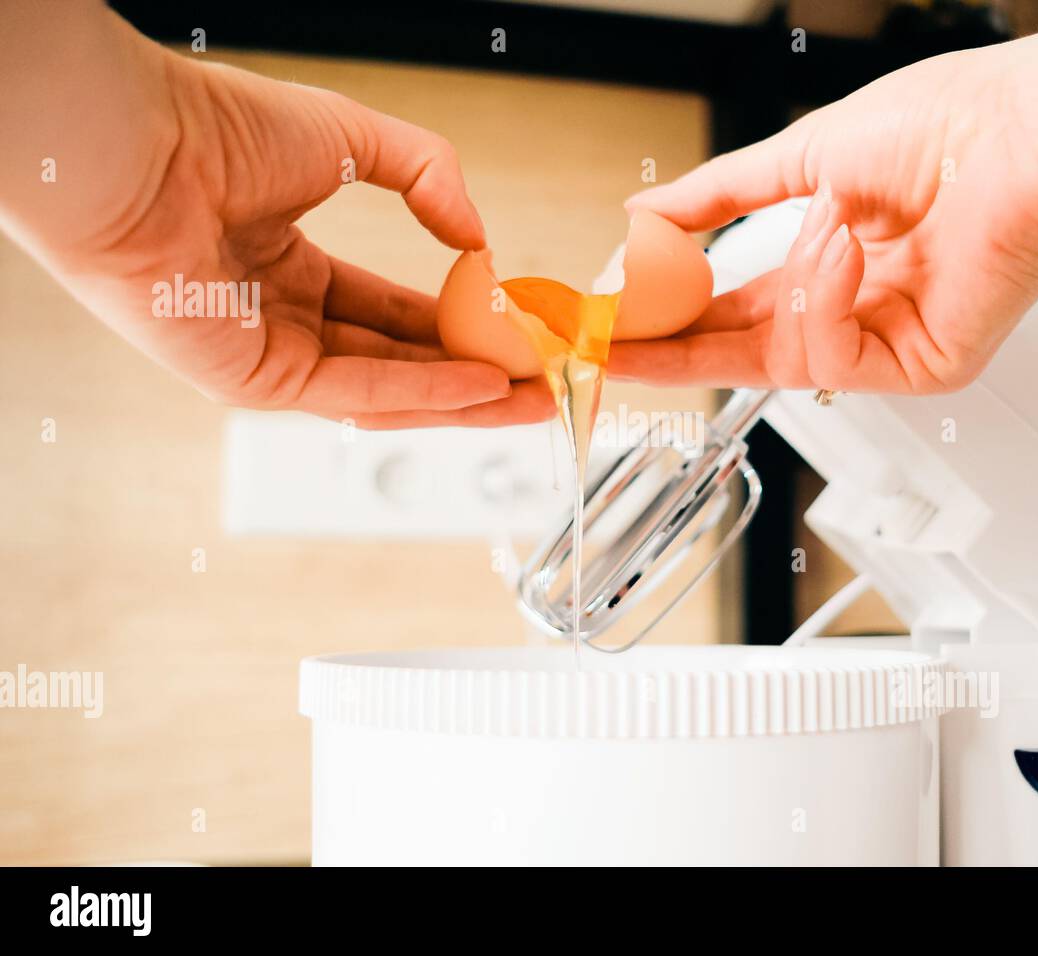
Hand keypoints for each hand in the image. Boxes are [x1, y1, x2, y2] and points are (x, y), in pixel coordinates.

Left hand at [0, 5, 552, 427]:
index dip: (456, 322)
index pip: (390, 309)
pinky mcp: (256, 383)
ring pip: (384, 388)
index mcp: (290, 264)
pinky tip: (481, 388)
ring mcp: (268, 355)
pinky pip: (357, 391)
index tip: (512, 328)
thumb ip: (428, 176)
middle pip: (397, 359)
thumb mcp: (353, 138)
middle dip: (473, 373)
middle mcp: (280, 317)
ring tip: (529, 398)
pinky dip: (423, 394)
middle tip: (537, 380)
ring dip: (462, 397)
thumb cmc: (218, 129)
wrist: (141, 148)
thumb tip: (477, 238)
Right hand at [610, 43, 1037, 393]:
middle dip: (679, 349)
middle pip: (749, 353)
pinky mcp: (922, 368)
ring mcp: (893, 344)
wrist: (1025, 131)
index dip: (677, 316)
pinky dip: (827, 296)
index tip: (618, 320)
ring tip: (826, 221)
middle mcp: (863, 309)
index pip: (741, 308)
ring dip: (791, 282)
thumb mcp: (802, 159)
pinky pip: (833, 356)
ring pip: (787, 357)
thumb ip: (718, 196)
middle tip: (613, 346)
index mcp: (837, 262)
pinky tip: (847, 242)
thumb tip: (643, 212)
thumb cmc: (944, 127)